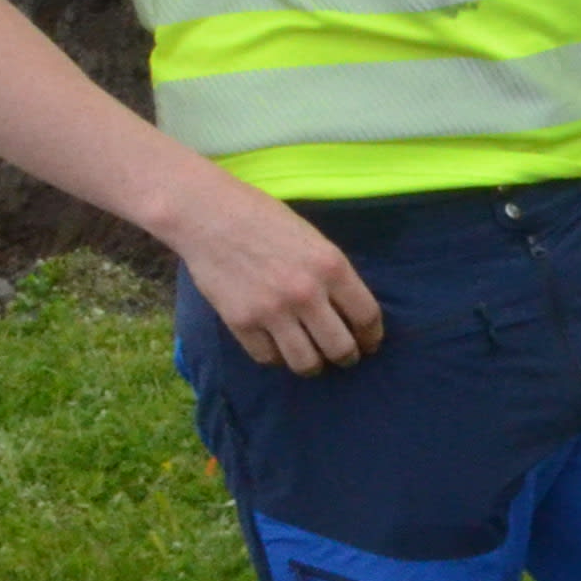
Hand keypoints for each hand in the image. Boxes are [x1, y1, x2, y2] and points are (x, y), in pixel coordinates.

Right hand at [168, 176, 383, 374]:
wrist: (208, 214)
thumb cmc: (264, 219)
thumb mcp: (314, 240)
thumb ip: (333, 275)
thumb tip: (349, 312)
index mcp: (332, 266)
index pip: (366, 317)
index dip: (372, 337)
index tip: (369, 344)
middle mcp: (306, 293)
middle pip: (340, 348)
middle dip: (346, 357)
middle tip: (343, 358)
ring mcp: (272, 311)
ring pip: (306, 363)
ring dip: (313, 365)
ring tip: (312, 359)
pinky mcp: (241, 322)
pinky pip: (268, 358)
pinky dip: (277, 357)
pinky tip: (279, 347)